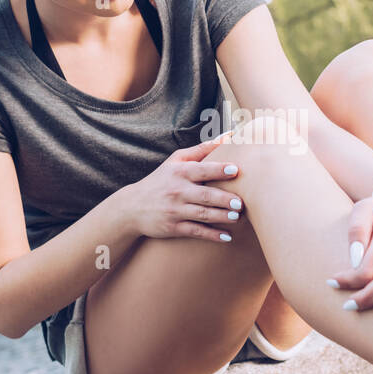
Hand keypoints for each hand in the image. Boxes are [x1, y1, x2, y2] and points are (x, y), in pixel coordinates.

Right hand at [126, 137, 244, 242]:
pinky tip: (226, 237)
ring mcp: (175, 210)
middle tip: (240, 203)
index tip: (235, 170)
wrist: (132, 207)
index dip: (218, 170)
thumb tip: (229, 137)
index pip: (202, 170)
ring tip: (236, 217)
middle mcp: (177, 191)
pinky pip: (195, 231)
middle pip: (205, 195)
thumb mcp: (176, 161)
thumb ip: (202, 150)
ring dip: (221, 216)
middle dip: (223, 199)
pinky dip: (211, 235)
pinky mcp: (173, 227)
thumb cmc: (161, 180)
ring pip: (202, 214)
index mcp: (180, 172)